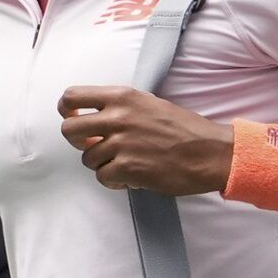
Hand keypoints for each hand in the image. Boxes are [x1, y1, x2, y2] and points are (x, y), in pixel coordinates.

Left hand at [57, 86, 234, 196]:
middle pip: (69, 130)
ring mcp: (121, 144)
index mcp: (122, 97)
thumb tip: (95, 121)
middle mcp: (118, 117)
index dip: (66, 110)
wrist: (210, 153)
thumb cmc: (185, 129)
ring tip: (124, 163)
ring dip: (102, 164)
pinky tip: (130, 177)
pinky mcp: (127, 168)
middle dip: (77, 142)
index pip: (72, 97)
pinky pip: (103, 177)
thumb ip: (120, 108)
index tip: (73, 118)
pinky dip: (114, 180)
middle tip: (93, 145)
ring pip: (87, 159)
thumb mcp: (150, 104)